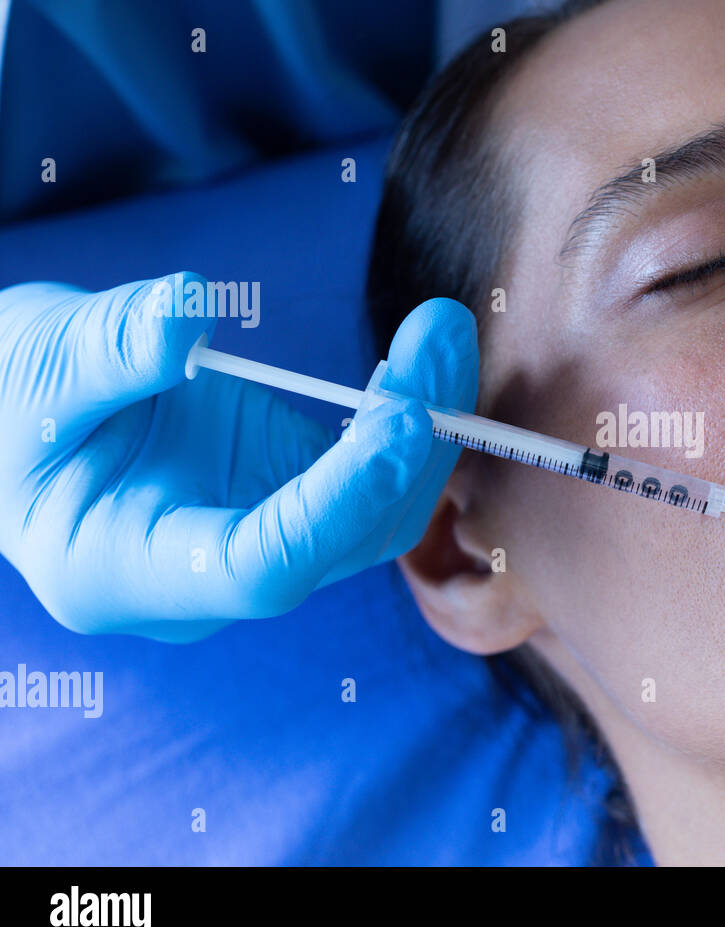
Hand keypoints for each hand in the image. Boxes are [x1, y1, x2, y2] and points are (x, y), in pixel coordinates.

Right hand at [0, 272, 477, 640]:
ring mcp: (259, 537)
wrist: (23, 411)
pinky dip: (407, 417)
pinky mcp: (288, 493)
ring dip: (426, 424)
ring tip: (443, 330)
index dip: (340, 503)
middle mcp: (209, 578)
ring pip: (375, 515)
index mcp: (126, 572)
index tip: (403, 421)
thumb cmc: (9, 403)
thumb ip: (106, 349)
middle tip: (440, 338)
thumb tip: (190, 311)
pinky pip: (370, 477)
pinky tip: (422, 355)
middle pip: (343, 542)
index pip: (262, 568)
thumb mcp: (35, 368)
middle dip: (408, 447)